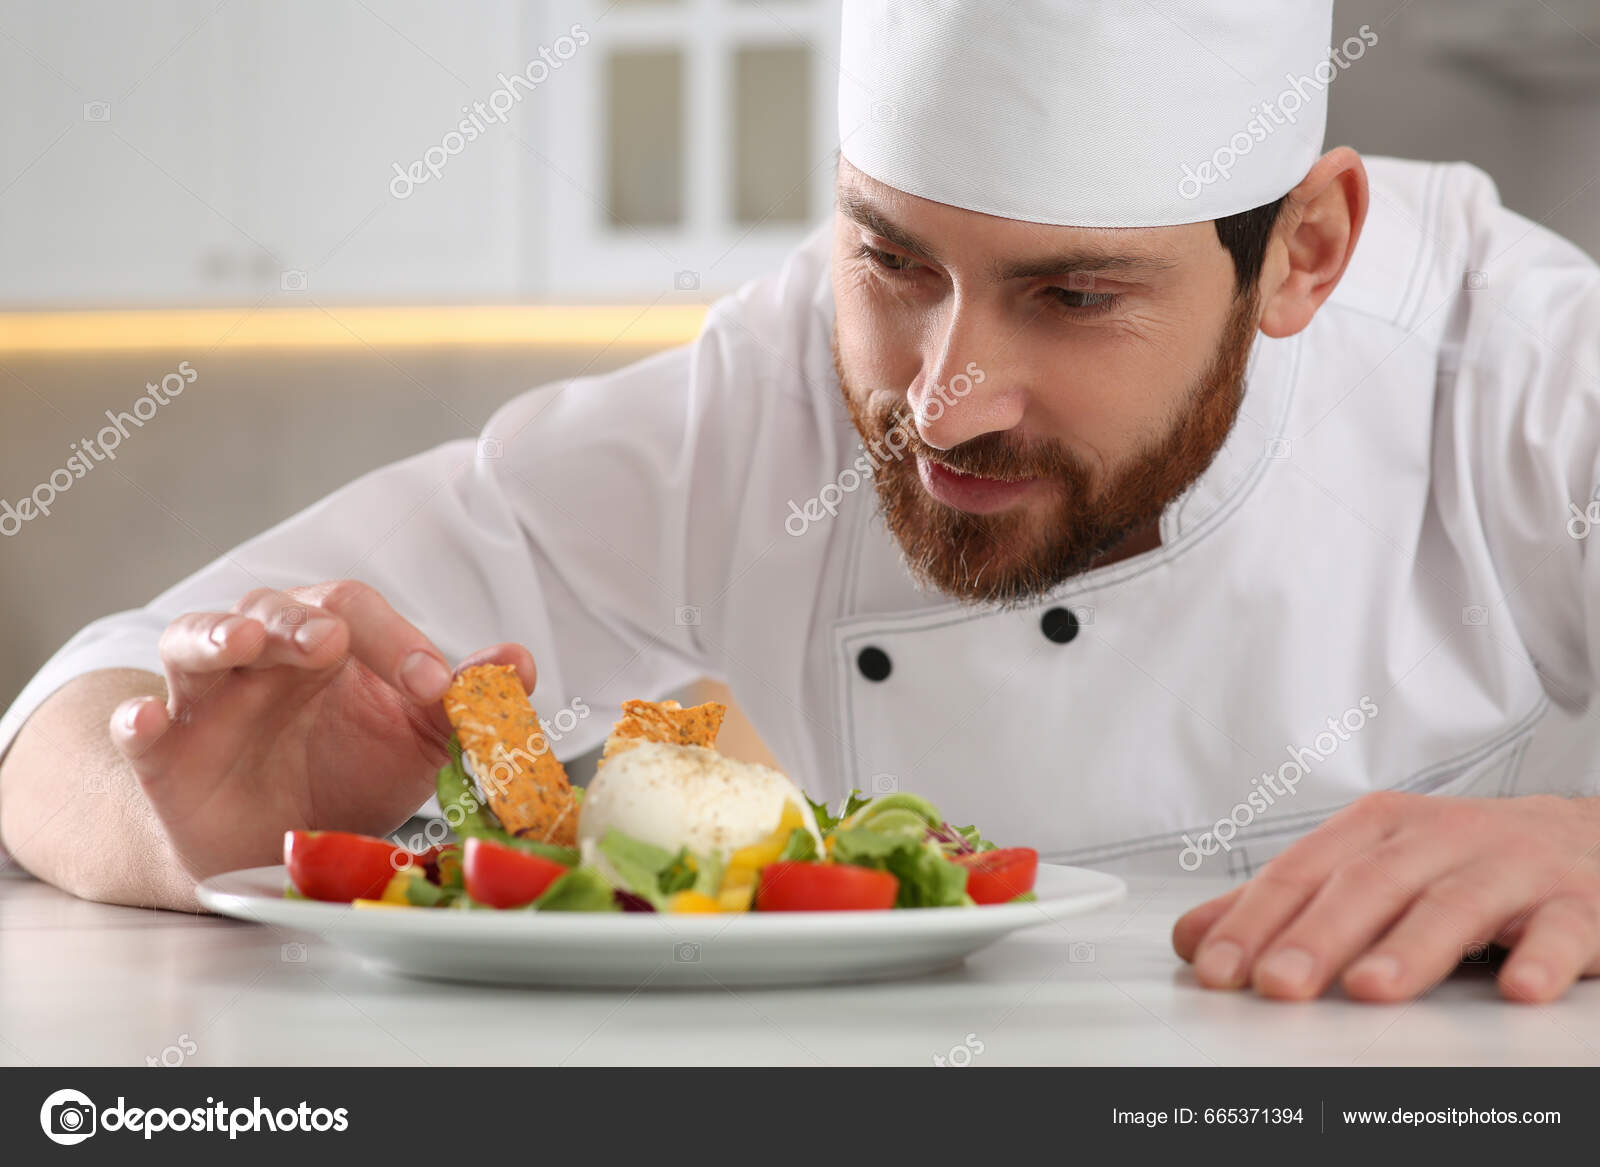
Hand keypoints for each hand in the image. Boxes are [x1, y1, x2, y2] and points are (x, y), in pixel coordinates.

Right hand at [109, 580, 536, 880]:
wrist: (275, 840)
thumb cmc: (348, 768)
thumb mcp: (415, 740)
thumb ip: (462, 703)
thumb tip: (520, 664)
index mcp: (328, 641)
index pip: (356, 614)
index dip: (399, 643)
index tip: (438, 689)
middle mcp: (263, 656)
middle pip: (273, 611)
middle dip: (302, 621)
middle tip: (331, 641)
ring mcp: (206, 701)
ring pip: (195, 644)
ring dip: (217, 637)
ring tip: (241, 642)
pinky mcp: (164, 756)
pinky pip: (138, 728)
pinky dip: (137, 721)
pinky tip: (146, 721)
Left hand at [1172, 791, 1599, 1002]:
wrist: (1585, 840)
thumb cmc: (1462, 859)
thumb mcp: (1369, 866)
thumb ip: (1285, 905)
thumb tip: (1195, 937)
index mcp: (1378, 828)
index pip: (1303, 872)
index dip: (1255, 919)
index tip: (1214, 966)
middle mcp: (1439, 838)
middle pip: (1369, 885)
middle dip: (1318, 936)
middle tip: (1277, 984)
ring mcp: (1511, 867)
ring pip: (1454, 904)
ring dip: (1412, 948)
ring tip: (1371, 988)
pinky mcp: (1579, 902)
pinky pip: (1560, 930)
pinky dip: (1541, 957)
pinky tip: (1519, 988)